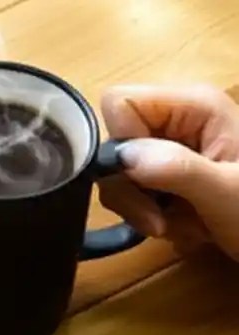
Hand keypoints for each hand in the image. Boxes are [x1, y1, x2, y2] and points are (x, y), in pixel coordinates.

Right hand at [97, 83, 238, 259]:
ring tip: (176, 227)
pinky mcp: (169, 175)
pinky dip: (150, 217)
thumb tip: (121, 157)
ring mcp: (172, 149)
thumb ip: (176, 169)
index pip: (119, 102)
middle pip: (113, 143)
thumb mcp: (226, 193)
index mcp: (193, 107)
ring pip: (118, 174)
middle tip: (159, 221)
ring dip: (141, 209)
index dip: (120, 142)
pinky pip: (134, 193)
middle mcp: (177, 121)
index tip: (143, 179)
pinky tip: (183, 227)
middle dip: (129, 189)